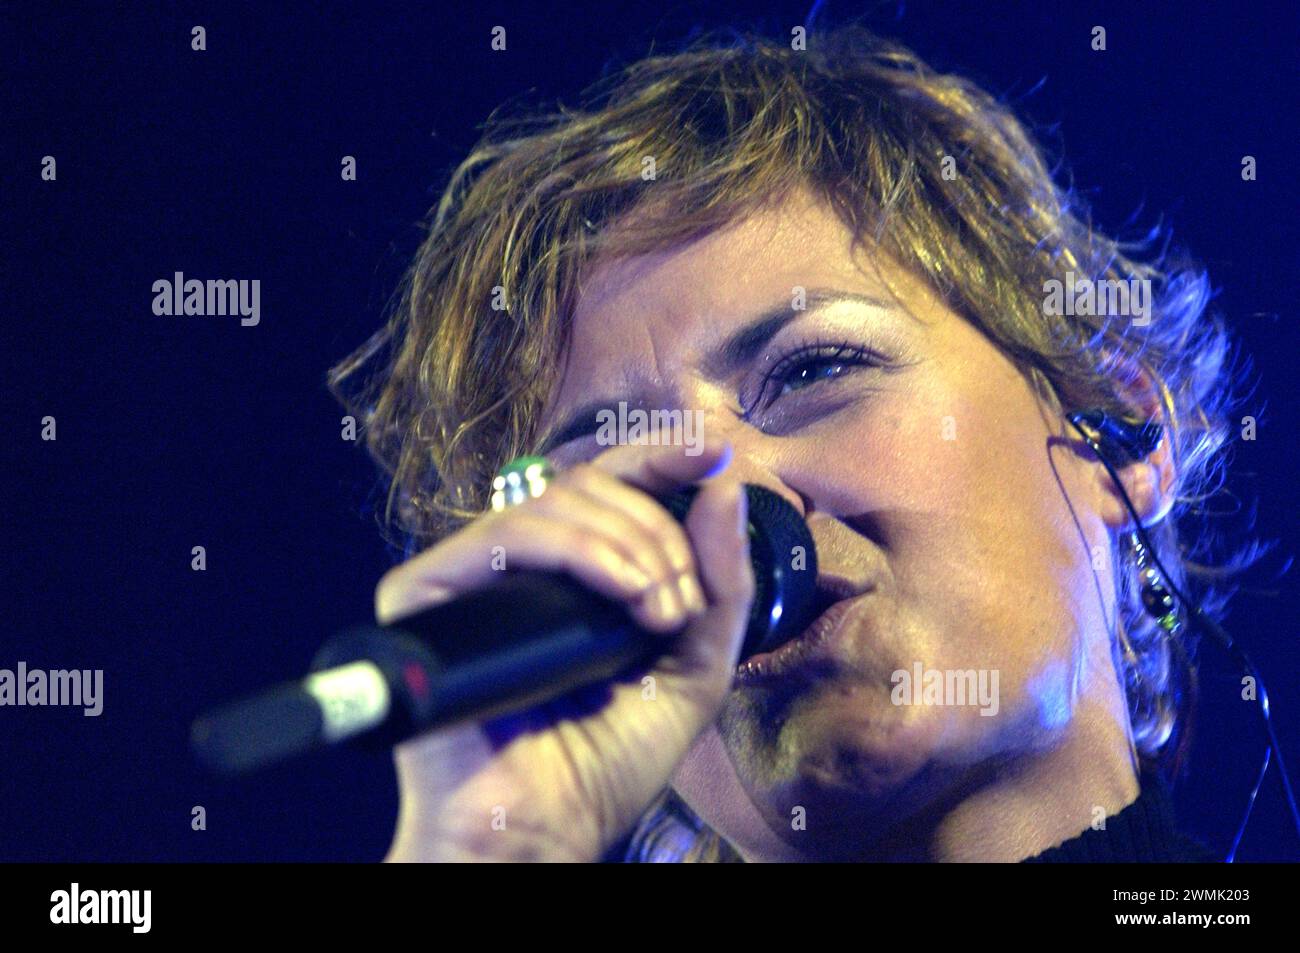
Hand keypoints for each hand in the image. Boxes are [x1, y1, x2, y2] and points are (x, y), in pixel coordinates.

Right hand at [379, 439, 752, 861]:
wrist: (542, 830)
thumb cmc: (605, 764)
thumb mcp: (693, 667)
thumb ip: (720, 582)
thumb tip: (724, 485)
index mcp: (570, 577)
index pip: (608, 486)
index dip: (659, 458)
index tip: (715, 450)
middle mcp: (516, 567)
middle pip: (588, 484)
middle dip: (657, 529)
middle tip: (679, 599)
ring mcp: (469, 577)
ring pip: (554, 501)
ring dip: (629, 544)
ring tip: (656, 610)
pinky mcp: (425, 593)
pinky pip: (506, 536)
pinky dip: (579, 551)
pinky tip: (625, 595)